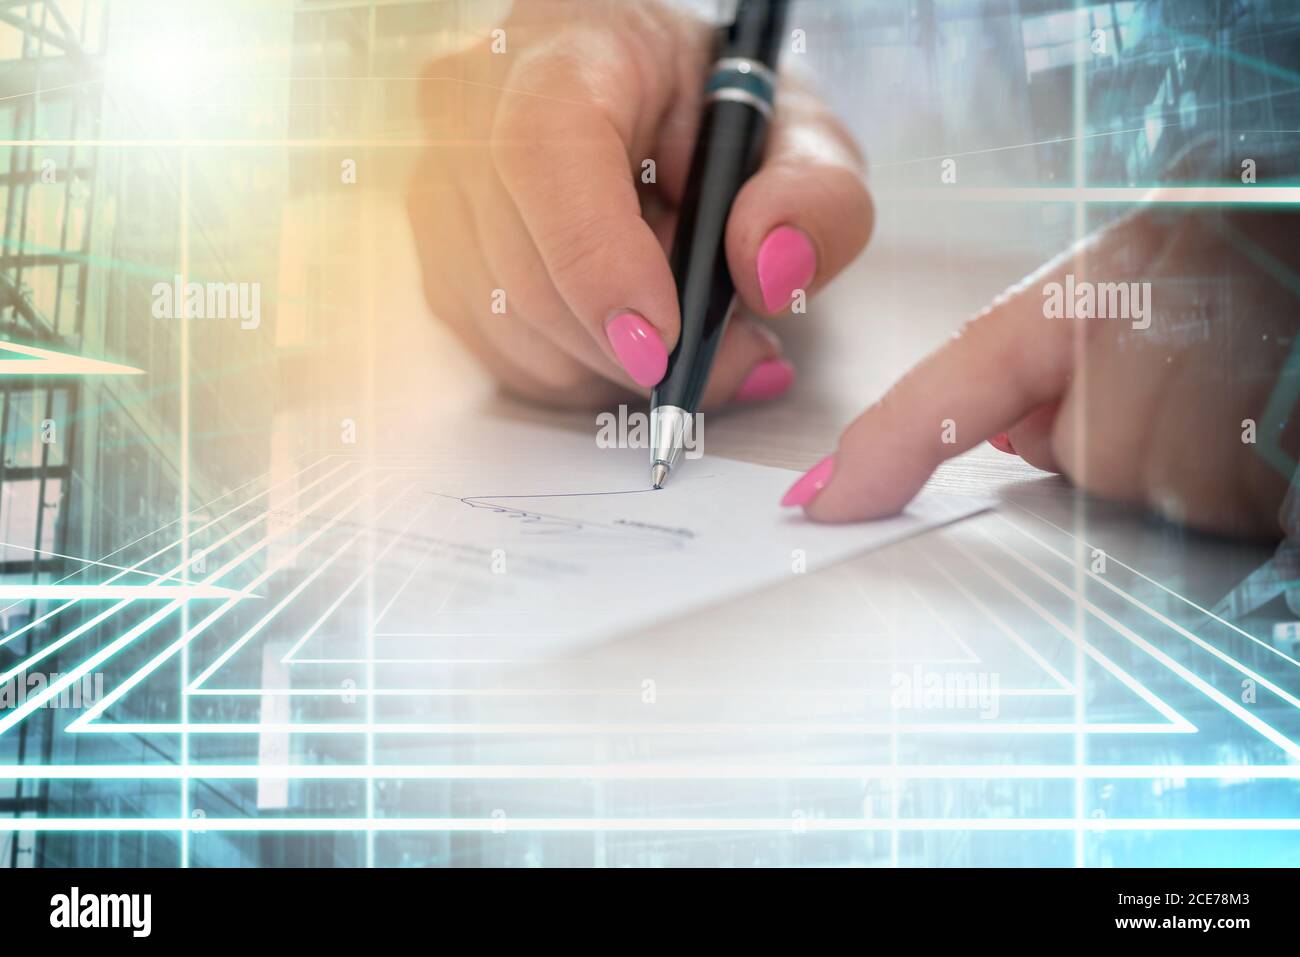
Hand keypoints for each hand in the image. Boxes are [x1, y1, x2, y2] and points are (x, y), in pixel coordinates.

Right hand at [408, 0, 871, 409]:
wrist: (654, 116)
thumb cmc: (717, 119)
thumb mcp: (800, 139)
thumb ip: (815, 197)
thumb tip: (768, 273)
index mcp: (566, 52)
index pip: (546, 151)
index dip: (597, 260)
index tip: (662, 342)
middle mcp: (473, 113)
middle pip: (529, 271)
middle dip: (639, 346)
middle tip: (740, 355)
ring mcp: (440, 190)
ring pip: (516, 333)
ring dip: (619, 364)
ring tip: (692, 325)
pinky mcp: (442, 261)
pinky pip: (506, 358)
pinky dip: (586, 370)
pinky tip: (634, 330)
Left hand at [782, 207, 1298, 540]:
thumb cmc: (1249, 274)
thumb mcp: (1142, 290)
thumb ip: (1052, 363)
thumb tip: (1009, 437)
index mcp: (1122, 271)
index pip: (966, 374)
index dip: (885, 446)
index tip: (823, 504)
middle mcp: (1178, 314)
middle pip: (1093, 460)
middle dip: (1121, 447)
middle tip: (1192, 386)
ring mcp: (1238, 382)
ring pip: (1164, 491)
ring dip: (1194, 470)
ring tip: (1248, 399)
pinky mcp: (1277, 459)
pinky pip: (1234, 509)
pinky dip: (1248, 488)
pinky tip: (1268, 430)